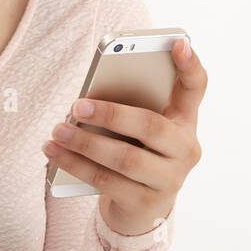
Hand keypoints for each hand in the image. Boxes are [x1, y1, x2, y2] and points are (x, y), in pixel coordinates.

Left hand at [42, 37, 205, 235]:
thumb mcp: (138, 130)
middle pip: (152, 126)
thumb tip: (87, 101)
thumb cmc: (136, 152)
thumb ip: (128, 108)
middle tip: (76, 106)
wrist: (141, 208)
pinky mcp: (148, 203)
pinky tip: (55, 154)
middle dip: (111, 114)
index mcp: (185, 120)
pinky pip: (108, 182)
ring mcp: (171, 179)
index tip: (178, 42)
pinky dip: (77, 165)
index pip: (195, 87)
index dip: (190, 64)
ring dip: (85, 144)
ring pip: (126, 158)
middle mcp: (186, 149)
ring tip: (57, 131)